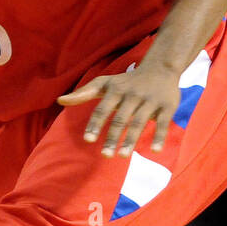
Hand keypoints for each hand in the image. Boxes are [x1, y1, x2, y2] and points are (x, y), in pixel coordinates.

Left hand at [57, 62, 183, 157]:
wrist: (160, 69)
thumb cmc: (126, 81)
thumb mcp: (104, 83)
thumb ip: (83, 93)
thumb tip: (59, 100)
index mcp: (115, 90)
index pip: (102, 109)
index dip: (95, 125)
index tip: (88, 140)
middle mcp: (132, 95)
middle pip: (120, 119)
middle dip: (112, 137)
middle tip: (105, 155)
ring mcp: (149, 101)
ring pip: (139, 123)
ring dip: (131, 140)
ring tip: (122, 156)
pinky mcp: (167, 106)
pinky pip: (163, 124)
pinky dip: (159, 137)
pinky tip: (154, 151)